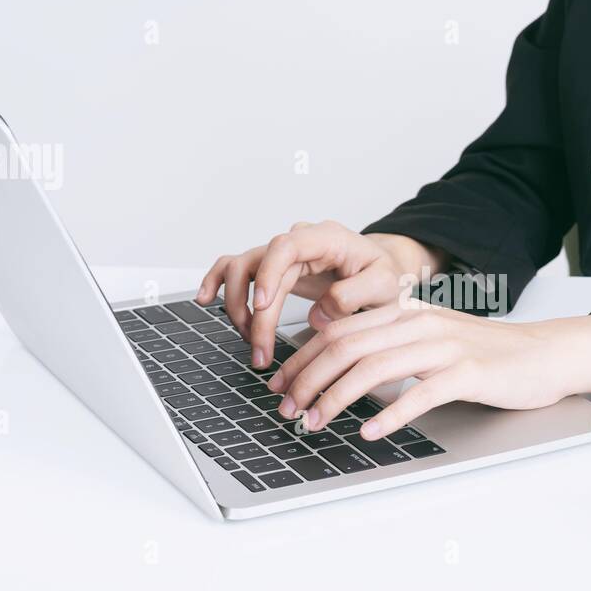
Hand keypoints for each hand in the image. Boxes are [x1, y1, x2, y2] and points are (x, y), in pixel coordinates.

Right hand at [196, 221, 445, 367]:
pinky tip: (205, 299)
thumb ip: (355, 295)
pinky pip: (236, 267)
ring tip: (251, 343)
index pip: (286, 246)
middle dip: (254, 313)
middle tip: (261, 352)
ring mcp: (282, 253)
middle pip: (258, 266)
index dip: (268, 274)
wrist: (382, 268)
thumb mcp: (385, 285)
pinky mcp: (273, 267)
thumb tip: (319, 315)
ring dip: (237, 307)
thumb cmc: (384, 274)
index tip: (262, 308)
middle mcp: (298, 240)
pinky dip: (217, 281)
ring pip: (241, 269)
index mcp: (326, 238)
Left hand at [266, 303, 590, 438]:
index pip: (338, 329)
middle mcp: (419, 324)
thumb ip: (391, 346)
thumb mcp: (432, 341)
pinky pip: (421, 393)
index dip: (301, 357)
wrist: (546, 353)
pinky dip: (390, 414)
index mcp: (405, 314)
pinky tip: (370, 432)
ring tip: (315, 423)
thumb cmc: (488, 355)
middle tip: (286, 410)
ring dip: (336, 398)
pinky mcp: (468, 373)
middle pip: (346, 346)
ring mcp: (444, 347)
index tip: (278, 385)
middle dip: (307, 379)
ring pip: (373, 367)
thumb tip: (341, 365)